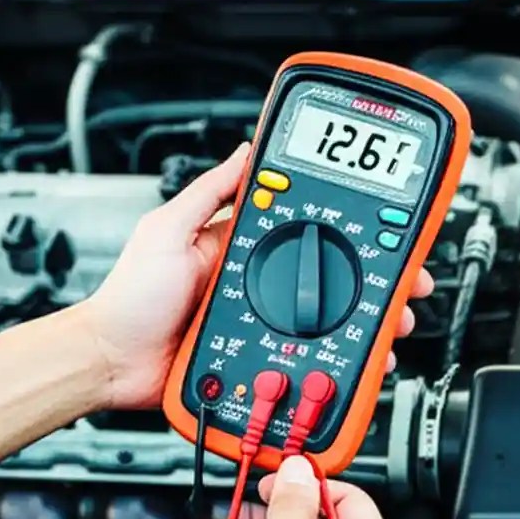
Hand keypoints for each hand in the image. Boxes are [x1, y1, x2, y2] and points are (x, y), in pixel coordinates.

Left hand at [84, 143, 434, 409]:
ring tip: (395, 323)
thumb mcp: (166, 229)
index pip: (306, 231)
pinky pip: (307, 366)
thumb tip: (246, 151)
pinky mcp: (259, 365)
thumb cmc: (129, 298)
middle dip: (377, 281)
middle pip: (332, 282)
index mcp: (241, 250)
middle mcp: (259, 288)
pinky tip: (365, 361)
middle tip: (409, 281)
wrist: (110, 362)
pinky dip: (340, 367)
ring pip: (330, 326)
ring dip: (370, 325)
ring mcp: (262, 328)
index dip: (346, 229)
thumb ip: (209, 193)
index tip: (382, 225)